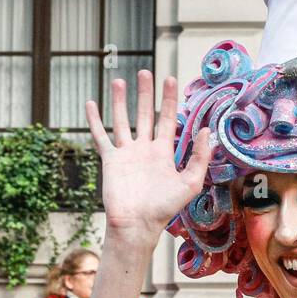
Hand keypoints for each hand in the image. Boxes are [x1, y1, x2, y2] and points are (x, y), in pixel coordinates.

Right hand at [85, 71, 211, 242]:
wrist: (137, 225)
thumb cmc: (164, 209)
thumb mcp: (190, 183)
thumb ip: (199, 158)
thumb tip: (206, 131)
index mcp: (163, 153)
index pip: (167, 119)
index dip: (169, 100)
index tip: (170, 79)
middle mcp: (144, 150)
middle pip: (144, 114)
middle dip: (145, 94)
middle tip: (146, 72)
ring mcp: (126, 153)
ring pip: (122, 120)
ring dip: (119, 101)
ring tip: (119, 80)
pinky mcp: (110, 160)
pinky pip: (100, 136)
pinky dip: (94, 121)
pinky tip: (90, 104)